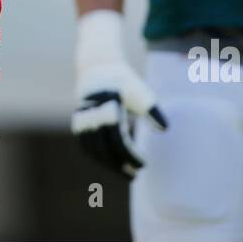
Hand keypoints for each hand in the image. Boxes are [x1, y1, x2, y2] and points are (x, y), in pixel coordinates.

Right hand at [71, 11, 166, 178]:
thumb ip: (152, 111)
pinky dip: (96, 157)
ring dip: (107, 164)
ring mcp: (82, 117)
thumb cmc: (124, 81)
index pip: (119, 140)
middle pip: (104, 148)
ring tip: (124, 173)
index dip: (130, 156)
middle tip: (134, 175)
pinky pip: (85, 145)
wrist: (97, 65)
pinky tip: (109, 164)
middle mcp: (93, 112)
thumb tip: (165, 129)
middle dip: (119, 165)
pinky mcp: (77, 121)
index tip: (143, 165)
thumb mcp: (141, 92)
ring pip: (92, 149)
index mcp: (110, 105)